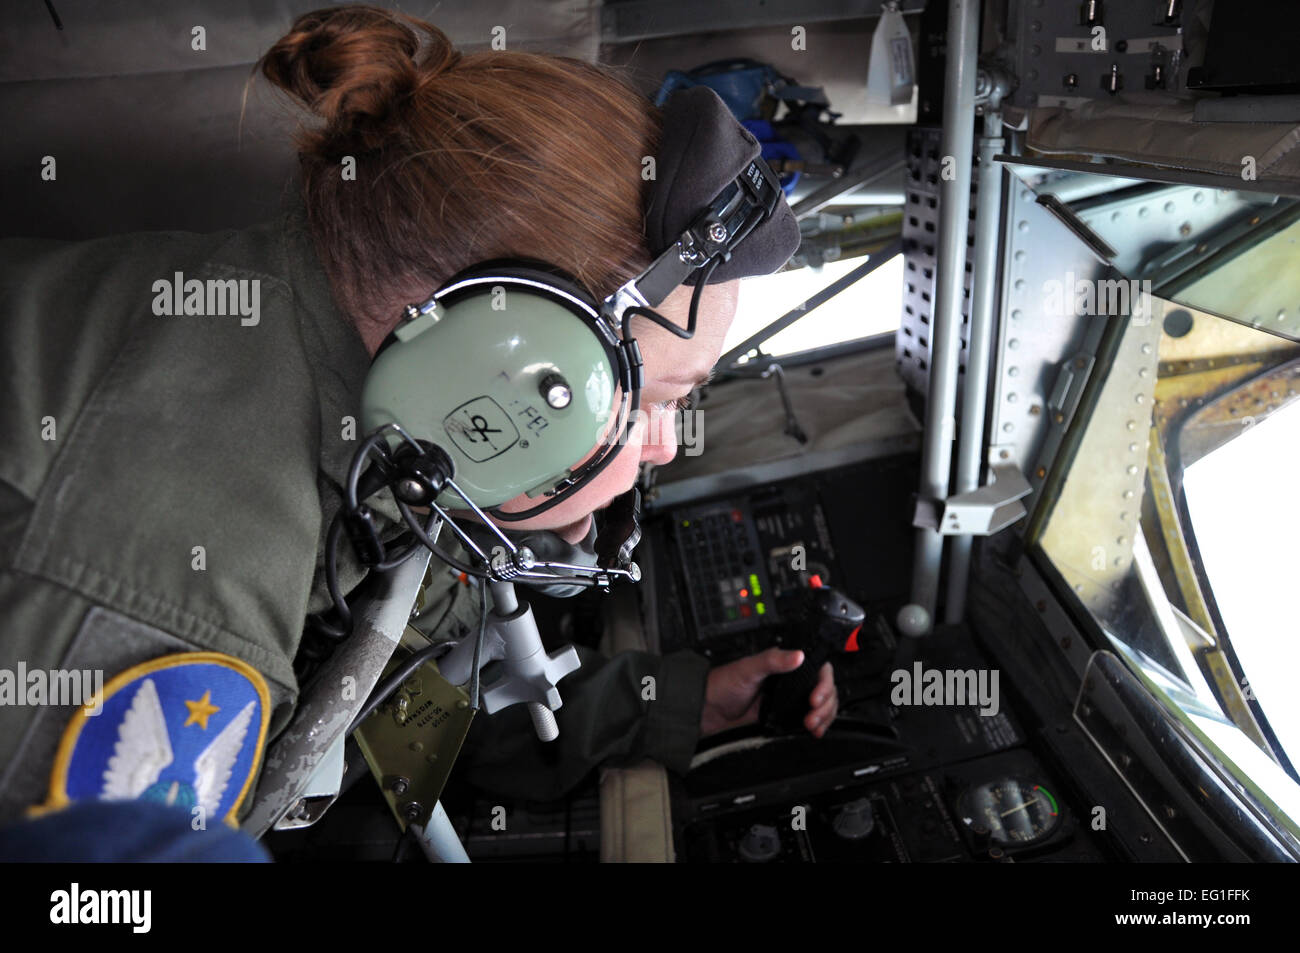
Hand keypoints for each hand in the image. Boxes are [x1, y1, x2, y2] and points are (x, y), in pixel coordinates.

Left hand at [699, 648, 838, 738]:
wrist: (708, 711)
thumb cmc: (723, 684)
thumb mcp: (749, 668)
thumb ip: (773, 661)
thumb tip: (797, 656)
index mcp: (785, 664)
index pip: (818, 669)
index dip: (824, 683)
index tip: (816, 697)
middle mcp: (791, 681)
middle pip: (825, 689)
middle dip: (826, 704)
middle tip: (813, 714)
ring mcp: (789, 699)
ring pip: (822, 706)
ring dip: (824, 716)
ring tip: (813, 725)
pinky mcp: (785, 716)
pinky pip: (810, 720)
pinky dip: (817, 725)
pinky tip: (814, 730)